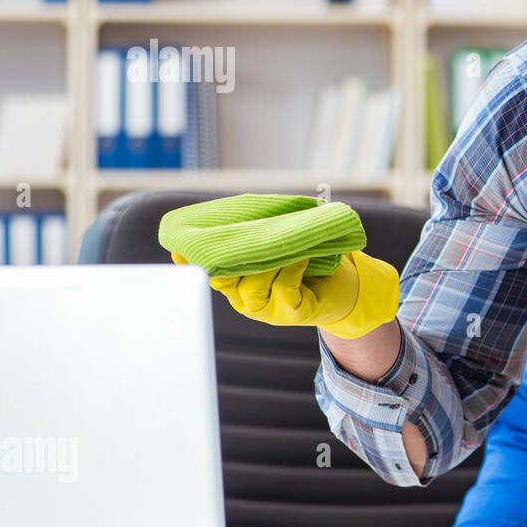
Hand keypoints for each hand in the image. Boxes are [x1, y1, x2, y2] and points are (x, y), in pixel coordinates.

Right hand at [171, 249, 400, 338]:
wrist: (346, 290)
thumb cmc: (309, 263)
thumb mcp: (277, 248)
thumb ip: (255, 237)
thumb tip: (230, 213)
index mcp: (237, 285)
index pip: (209, 272)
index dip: (195, 260)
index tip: (181, 247)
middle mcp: (246, 300)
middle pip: (223, 280)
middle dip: (229, 258)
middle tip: (241, 236)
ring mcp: (268, 311)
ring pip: (251, 287)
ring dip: (266, 263)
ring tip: (281, 245)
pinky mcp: (291, 313)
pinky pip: (283, 289)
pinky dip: (291, 269)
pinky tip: (300, 256)